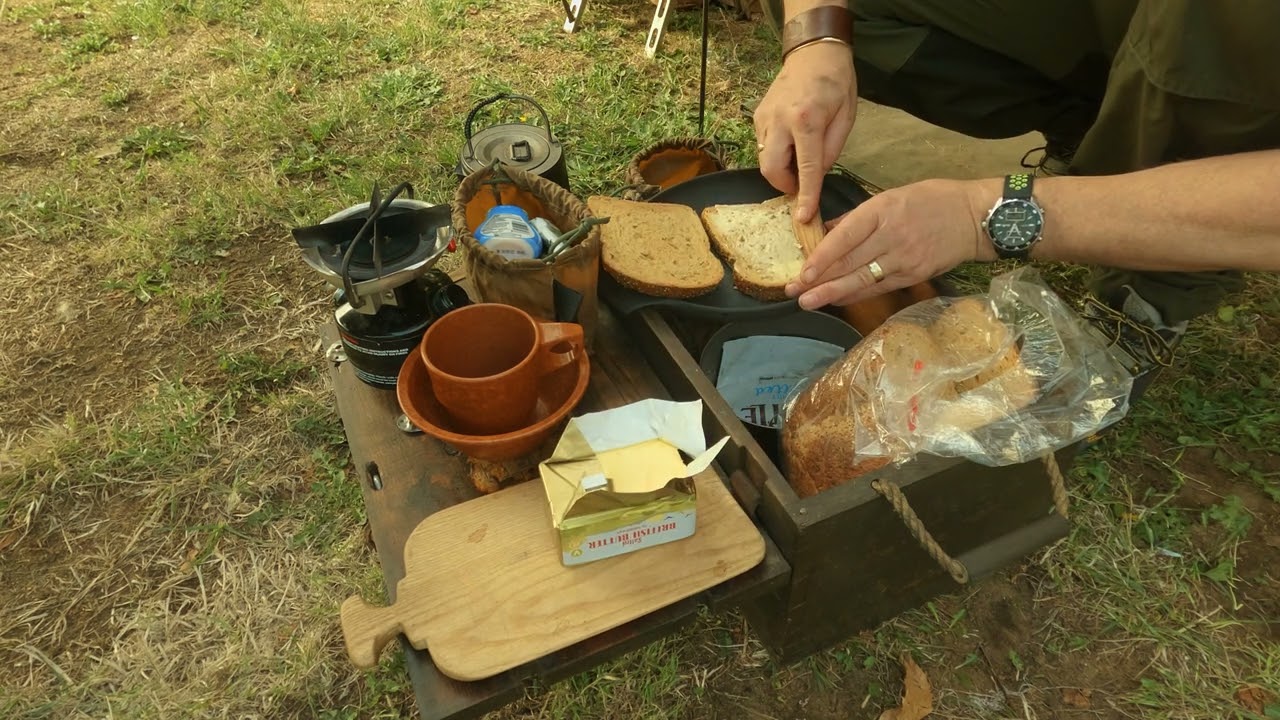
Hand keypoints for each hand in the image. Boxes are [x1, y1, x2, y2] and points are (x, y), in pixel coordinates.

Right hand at [753, 41, 855, 222]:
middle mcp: (779, 121)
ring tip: (800, 158)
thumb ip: (831, 150)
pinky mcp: (757, 117)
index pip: (806, 169)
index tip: (804, 218)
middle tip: (802, 182)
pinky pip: (763, 146)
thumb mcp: (847, 117)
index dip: (805, 196)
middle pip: (771, 170)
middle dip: (785, 185)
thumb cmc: (837, 82)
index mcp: (806, 121)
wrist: (814, 52)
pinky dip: (777, 153)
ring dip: (781, 169)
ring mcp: (763, 119)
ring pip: (764, 160)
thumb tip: (816, 175)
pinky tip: (792, 142)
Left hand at [785, 179, 998, 308]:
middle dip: (818, 280)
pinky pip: (880, 287)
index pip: (845, 237)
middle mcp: (892, 236)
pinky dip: (857, 295)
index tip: (802, 272)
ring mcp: (904, 258)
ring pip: (862, 279)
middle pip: (850, 262)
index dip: (822, 257)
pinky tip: (838, 300)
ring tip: (809, 303)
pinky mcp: (915, 275)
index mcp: (883, 210)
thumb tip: (825, 232)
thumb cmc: (933, 200)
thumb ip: (858, 217)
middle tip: (794, 293)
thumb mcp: (892, 196)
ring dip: (833, 293)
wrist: (975, 218)